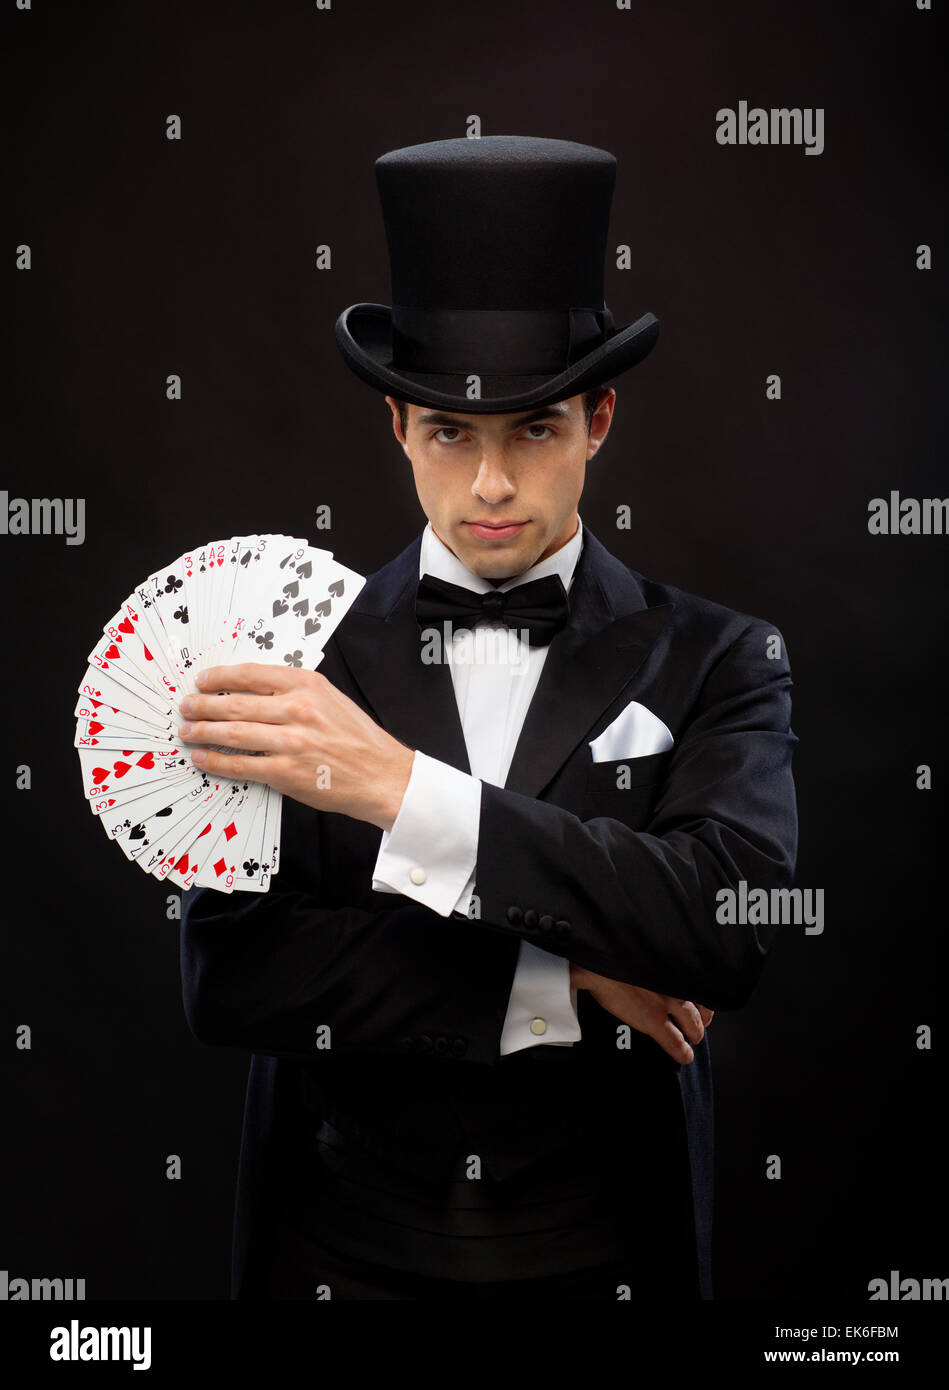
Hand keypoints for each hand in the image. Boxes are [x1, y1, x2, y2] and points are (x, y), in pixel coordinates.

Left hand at [176, 663, 414, 830]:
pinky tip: (204, 757)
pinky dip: (217, 761)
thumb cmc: (358, 739)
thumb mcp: (331, 699)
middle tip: (187, 707)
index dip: (220, 677)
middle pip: (235, 704)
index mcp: (308, 685)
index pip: (251, 674)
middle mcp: (298, 709)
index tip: (203, 680)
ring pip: (233, 733)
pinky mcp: (286, 772)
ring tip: (187, 731)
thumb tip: (251, 692)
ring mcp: (291, 742)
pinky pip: (241, 765)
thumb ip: (296, 692)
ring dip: (203, 732)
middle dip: (203, 705)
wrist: (383, 775)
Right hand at [570, 962, 713, 1064]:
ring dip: (694, 1034)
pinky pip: (676, 1042)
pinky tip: (684, 1055)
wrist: (598, 964)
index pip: (701, 987)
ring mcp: (667, 1002)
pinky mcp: (654, 1019)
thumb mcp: (646, 954)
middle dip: (700, 1020)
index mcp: (676, 966)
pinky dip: (682, 1052)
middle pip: (701, 1008)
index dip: (702, 1000)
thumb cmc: (617, 954)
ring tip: (691, 1039)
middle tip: (696, 1026)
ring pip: (693, 1026)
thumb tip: (659, 967)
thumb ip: (658, 965)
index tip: (700, 1005)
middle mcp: (677, 984)